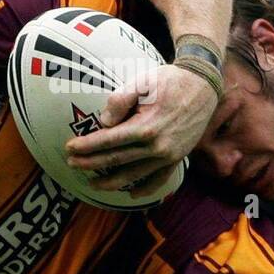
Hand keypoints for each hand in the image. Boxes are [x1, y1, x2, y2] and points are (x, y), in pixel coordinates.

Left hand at [64, 65, 217, 193]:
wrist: (204, 85)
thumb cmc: (170, 80)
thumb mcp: (143, 82)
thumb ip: (120, 100)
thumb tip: (104, 122)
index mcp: (146, 127)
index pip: (108, 141)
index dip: (87, 146)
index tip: (69, 148)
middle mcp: (157, 147)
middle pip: (116, 160)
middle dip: (91, 163)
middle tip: (72, 164)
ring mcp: (169, 156)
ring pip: (134, 175)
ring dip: (111, 182)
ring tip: (92, 183)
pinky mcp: (178, 158)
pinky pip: (160, 180)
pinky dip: (145, 189)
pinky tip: (131, 193)